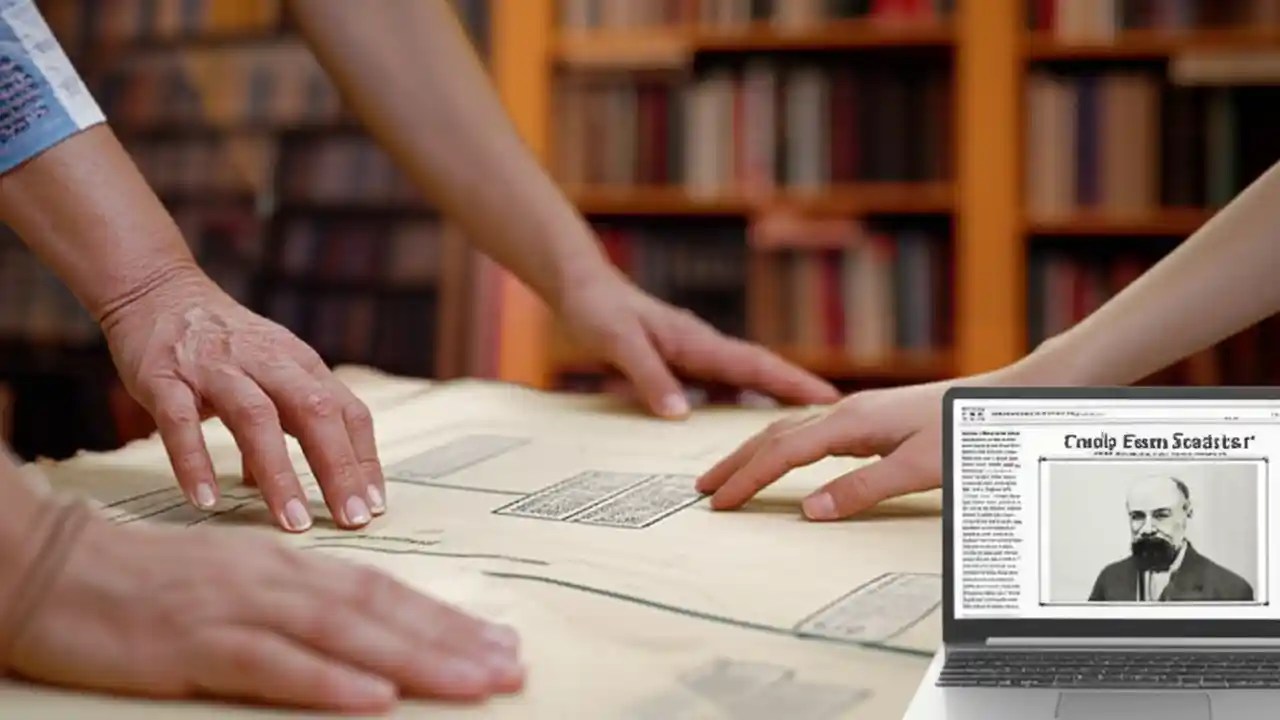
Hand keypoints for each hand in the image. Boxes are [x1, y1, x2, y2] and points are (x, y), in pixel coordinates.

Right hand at [6, 511, 523, 711]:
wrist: (56, 568)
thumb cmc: (150, 583)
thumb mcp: (235, 584)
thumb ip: (296, 606)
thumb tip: (361, 640)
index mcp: (288, 564)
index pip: (384, 591)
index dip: (446, 617)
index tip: (499, 642)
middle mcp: (276, 578)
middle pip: (380, 611)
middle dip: (453, 641)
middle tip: (512, 667)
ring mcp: (237, 608)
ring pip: (343, 634)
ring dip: (415, 660)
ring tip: (473, 681)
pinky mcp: (195, 644)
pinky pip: (271, 666)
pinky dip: (327, 683)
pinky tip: (373, 700)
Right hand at [101, 272, 381, 531]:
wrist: (156, 288)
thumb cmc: (223, 343)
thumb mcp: (268, 373)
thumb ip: (286, 424)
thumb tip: (284, 487)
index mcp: (301, 364)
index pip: (348, 411)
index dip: (365, 458)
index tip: (373, 506)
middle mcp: (266, 362)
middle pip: (316, 412)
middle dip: (338, 468)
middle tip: (351, 520)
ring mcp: (216, 368)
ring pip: (257, 418)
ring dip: (279, 473)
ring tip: (293, 522)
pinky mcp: (165, 377)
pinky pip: (181, 421)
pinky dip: (195, 460)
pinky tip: (206, 500)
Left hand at [555, 269, 839, 416]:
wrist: (578, 288)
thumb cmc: (597, 311)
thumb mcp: (619, 344)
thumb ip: (650, 377)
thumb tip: (682, 416)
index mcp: (697, 343)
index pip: (756, 365)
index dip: (792, 383)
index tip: (829, 398)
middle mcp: (702, 348)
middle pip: (760, 373)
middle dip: (796, 393)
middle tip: (836, 417)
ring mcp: (693, 355)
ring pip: (742, 381)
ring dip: (772, 400)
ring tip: (805, 428)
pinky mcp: (678, 362)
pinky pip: (717, 386)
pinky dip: (739, 400)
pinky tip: (745, 422)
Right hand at [696, 367, 1017, 519]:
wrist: (998, 399)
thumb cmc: (963, 434)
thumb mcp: (917, 470)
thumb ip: (861, 489)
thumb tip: (809, 511)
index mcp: (851, 422)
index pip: (783, 453)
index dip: (747, 479)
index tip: (719, 502)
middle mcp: (846, 412)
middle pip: (775, 436)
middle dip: (736, 463)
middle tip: (703, 490)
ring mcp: (856, 413)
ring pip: (789, 430)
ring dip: (754, 453)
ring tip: (729, 474)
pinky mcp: (868, 418)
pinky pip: (809, 431)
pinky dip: (781, 446)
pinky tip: (780, 455)